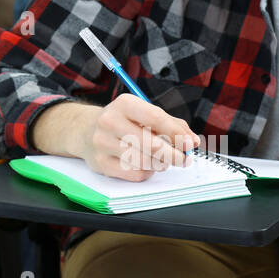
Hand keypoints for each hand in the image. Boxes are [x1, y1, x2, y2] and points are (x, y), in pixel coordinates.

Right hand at [80, 93, 198, 180]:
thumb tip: (191, 141)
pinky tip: (145, 164)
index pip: (156, 118)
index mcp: (124, 104)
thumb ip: (171, 124)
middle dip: (174, 154)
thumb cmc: (124, 122)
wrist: (86, 131)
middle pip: (151, 143)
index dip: (177, 133)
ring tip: (162, 159)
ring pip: (144, 161)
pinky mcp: (101, 163)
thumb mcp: (143, 113)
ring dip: (160, 163)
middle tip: (184, 159)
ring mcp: (103, 143)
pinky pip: (135, 173)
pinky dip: (147, 171)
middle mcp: (110, 121)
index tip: (190, 143)